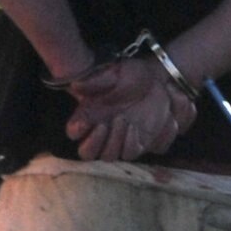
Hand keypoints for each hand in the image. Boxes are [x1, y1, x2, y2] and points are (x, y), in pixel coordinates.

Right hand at [64, 57, 197, 161]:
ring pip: (108, 156)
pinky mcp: (137, 143)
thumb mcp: (114, 73)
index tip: (83, 123)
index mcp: (90, 115)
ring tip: (122, 119)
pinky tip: (133, 127)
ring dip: (113, 141)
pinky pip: (129, 154)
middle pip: (87, 153)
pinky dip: (129, 143)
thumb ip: (96, 81)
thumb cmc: (131, 75)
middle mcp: (102, 131)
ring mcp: (119, 139)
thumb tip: (75, 85)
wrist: (157, 80)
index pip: (74, 131)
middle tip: (102, 126)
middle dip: (93, 144)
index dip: (76, 131)